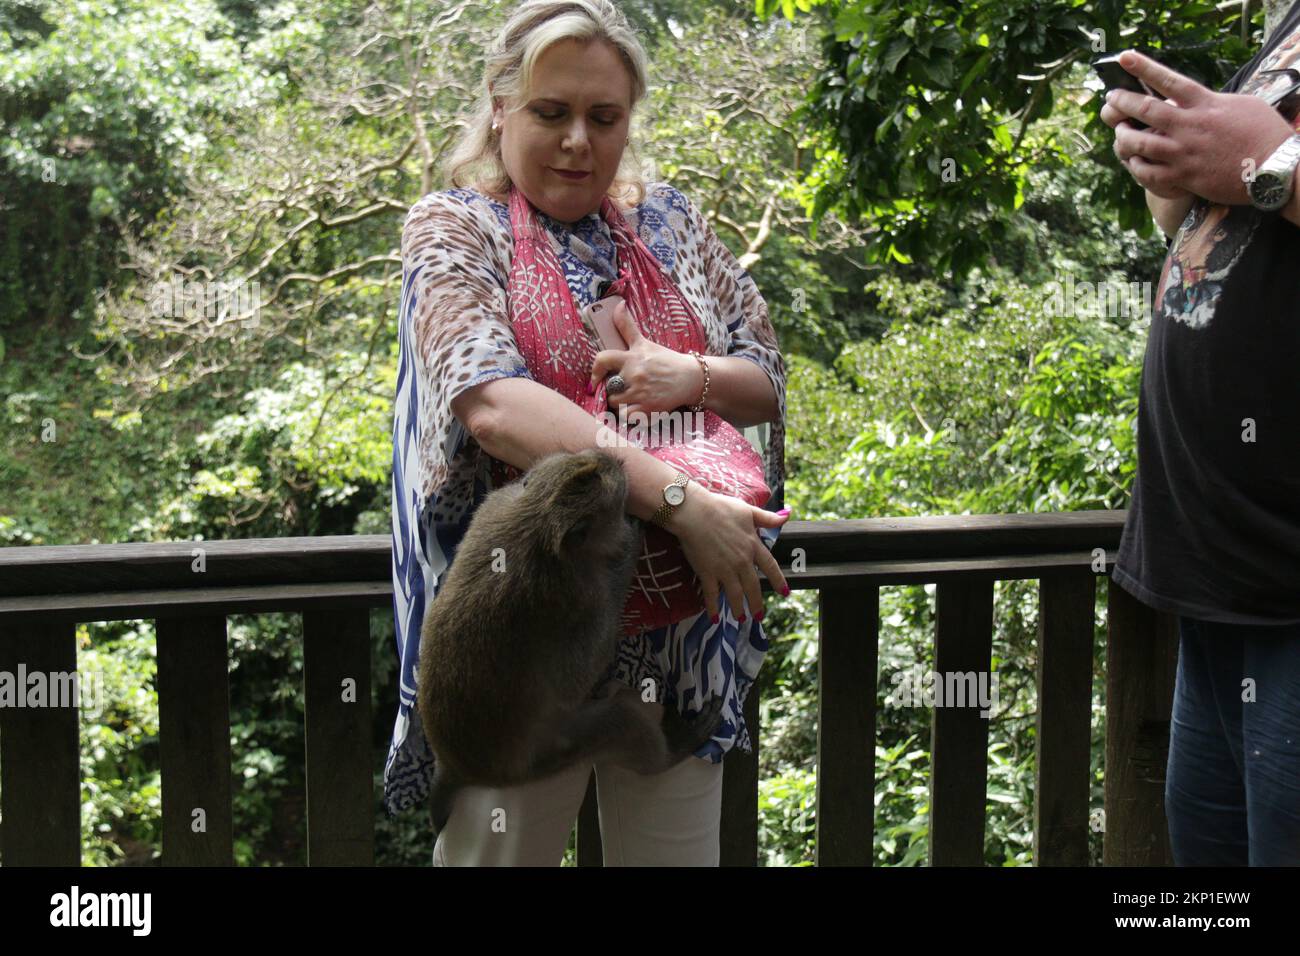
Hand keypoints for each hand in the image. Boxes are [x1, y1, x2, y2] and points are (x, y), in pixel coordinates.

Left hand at [587, 302, 703, 415]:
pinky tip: (636, 409)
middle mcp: (635, 375)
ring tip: (630, 399)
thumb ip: (627, 326)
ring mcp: (641, 393)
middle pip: (608, 387)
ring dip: (619, 403)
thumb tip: (618, 303)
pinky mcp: (648, 409)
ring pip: (615, 403)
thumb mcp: (645, 343)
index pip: (603, 359)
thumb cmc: (665, 360)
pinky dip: (629, 415)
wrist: (691, 378)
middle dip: (613, 389)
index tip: (595, 379)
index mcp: (632, 357)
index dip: (594, 370)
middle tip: (623, 389)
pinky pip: (626, 417)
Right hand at [665, 484, 790, 623]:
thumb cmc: (720, 508)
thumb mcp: (748, 510)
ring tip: (741, 619)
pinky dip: (713, 608)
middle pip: (753, 587)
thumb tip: (787, 515)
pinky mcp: (707, 573)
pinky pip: (712, 595)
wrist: (695, 513)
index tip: (784, 592)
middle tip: (759, 616)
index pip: (770, 567)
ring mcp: (725, 569)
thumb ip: (767, 517)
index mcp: (753, 545)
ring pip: (735, 595)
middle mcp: (742, 561)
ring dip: (739, 609)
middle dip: (757, 603)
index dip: (778, 581)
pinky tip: (714, 618)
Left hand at [1100, 49, 1297, 204]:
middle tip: (1111, 97)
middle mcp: (1190, 126)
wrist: (1274, 167)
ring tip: (1119, 131)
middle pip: (1145, 110)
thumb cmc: (1262, 132)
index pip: (1168, 81)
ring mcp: (1184, 153)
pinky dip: (1136, 166)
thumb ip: (1211, 102)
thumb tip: (1195, 100)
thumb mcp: (1239, 105)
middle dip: (1122, 102)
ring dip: (1123, 137)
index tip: (1124, 58)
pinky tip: (1133, 161)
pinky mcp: (1184, 177)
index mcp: (1205, 104)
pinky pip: (1147, 173)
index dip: (1143, 68)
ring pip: (1139, 144)